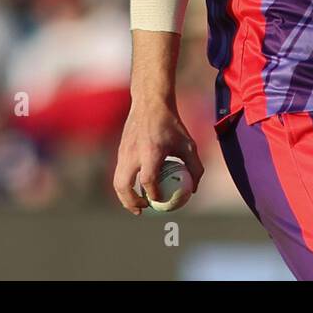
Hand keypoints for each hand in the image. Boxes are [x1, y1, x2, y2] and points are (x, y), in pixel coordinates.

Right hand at [112, 98, 204, 214]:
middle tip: (142, 209)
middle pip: (123, 186)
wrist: (150, 103)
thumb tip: (193, 189)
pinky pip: (119, 172)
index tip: (160, 202)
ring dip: (125, 195)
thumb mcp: (189, 144)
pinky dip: (125, 183)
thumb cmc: (172, 124)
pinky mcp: (120, 150)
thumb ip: (194, 167)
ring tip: (138, 203)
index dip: (153, 196)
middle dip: (130, 202)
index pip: (148, 181)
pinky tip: (137, 186)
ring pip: (117, 181)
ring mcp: (123, 152)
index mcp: (150, 152)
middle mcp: (133, 154)